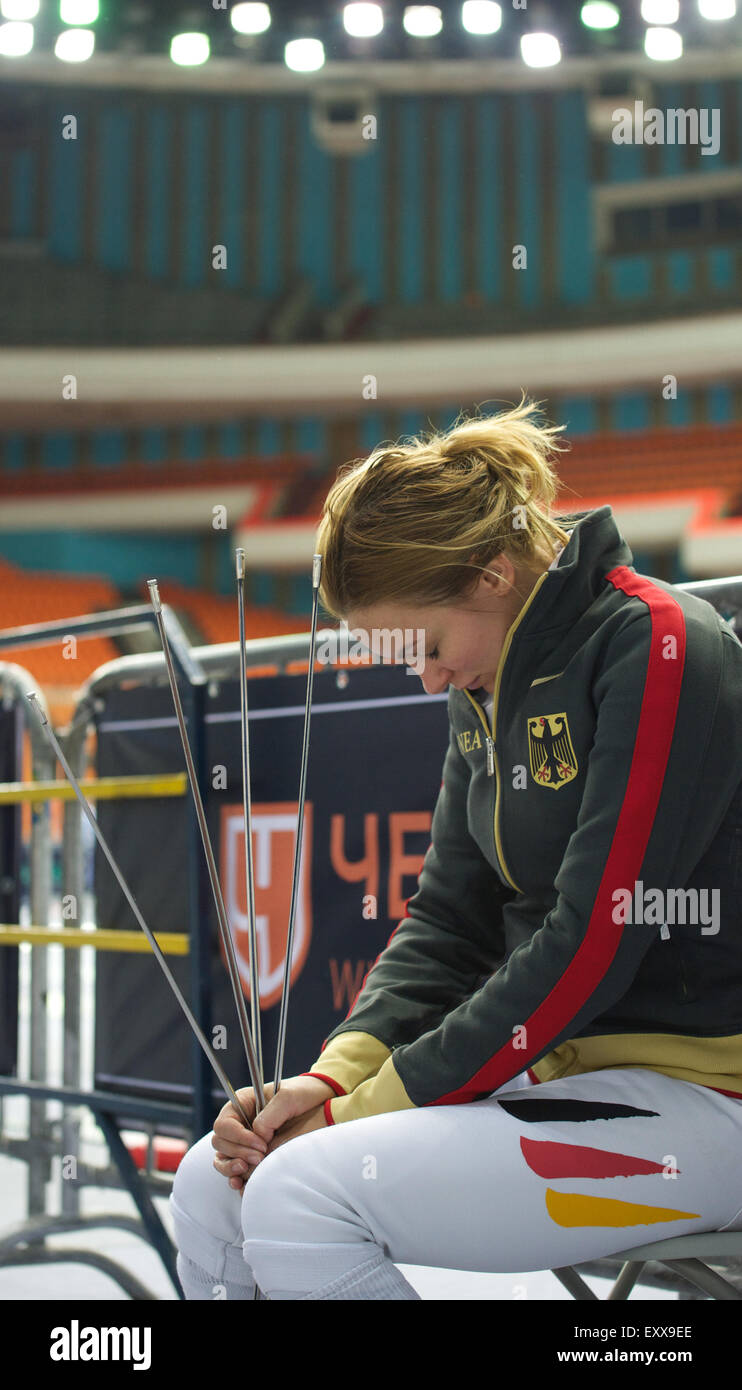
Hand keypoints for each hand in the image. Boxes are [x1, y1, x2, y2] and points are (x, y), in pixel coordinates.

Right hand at [211, 1075, 332, 1190]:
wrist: (320, 1104)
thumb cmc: (301, 1095)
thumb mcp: (288, 1097)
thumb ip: (270, 1115)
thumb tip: (258, 1136)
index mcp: (242, 1104)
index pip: (224, 1124)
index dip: (238, 1137)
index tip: (261, 1144)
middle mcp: (239, 1123)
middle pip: (220, 1143)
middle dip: (237, 1153)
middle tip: (260, 1157)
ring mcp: (243, 1141)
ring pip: (222, 1158)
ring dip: (231, 1168)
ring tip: (246, 1171)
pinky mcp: (250, 1157)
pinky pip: (234, 1171)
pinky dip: (235, 1178)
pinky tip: (242, 1183)